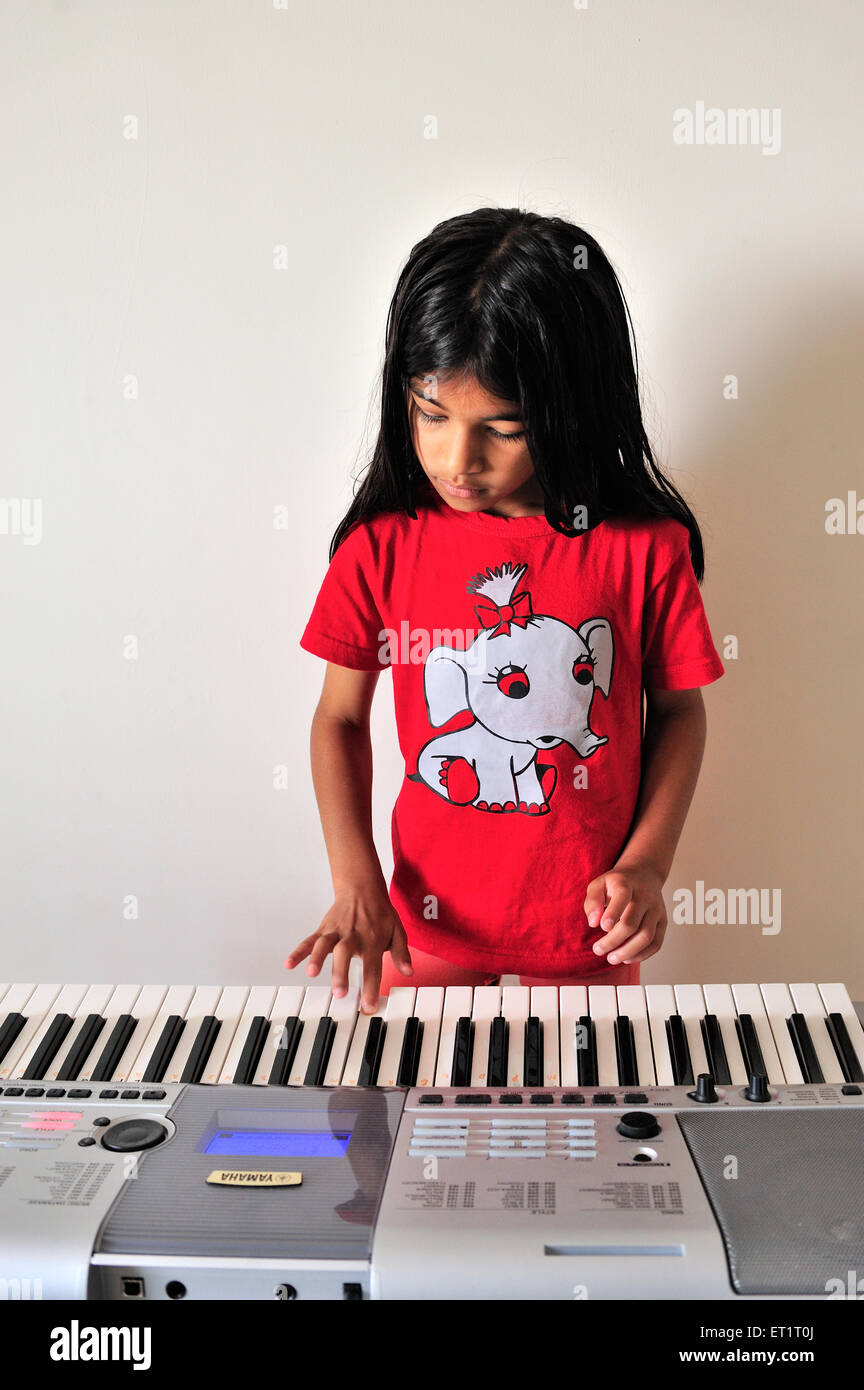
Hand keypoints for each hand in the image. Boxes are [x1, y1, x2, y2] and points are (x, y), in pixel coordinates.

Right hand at [284, 884, 412, 1012]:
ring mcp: (337, 931)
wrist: (362, 887)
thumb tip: (408, 972)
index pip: (373, 966)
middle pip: (345, 954)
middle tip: (339, 993)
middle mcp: (353, 935)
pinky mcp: (324, 928)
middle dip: (341, 973)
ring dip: (317, 958)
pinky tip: (289, 963)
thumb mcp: (397, 930)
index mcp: (373, 939)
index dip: (370, 987)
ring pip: (325, 944)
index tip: (368, 1007)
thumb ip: (402, 953)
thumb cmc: (380, 913)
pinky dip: (299, 951)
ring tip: (311, 973)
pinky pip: (309, 939)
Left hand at [583, 860, 667, 964]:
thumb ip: (593, 901)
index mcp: (627, 883)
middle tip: (598, 950)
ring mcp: (656, 910)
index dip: (613, 913)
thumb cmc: (617, 883)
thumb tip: (594, 923)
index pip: (623, 896)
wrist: (645, 874)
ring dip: (628, 951)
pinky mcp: (663, 922)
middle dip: (613, 940)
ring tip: (611, 958)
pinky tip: (627, 958)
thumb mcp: (599, 884)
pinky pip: (656, 943)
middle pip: (632, 923)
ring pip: (646, 936)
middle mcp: (645, 896)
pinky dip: (642, 955)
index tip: (601, 927)